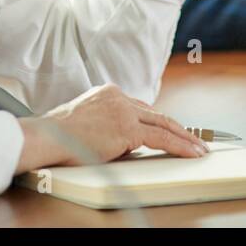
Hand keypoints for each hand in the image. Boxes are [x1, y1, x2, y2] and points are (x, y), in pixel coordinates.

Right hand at [16, 85, 207, 171]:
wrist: (46, 137)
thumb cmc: (57, 136)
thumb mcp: (84, 123)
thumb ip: (105, 126)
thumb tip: (121, 142)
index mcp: (107, 93)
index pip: (139, 107)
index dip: (157, 121)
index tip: (170, 130)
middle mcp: (118, 97)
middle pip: (156, 113)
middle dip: (178, 128)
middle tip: (194, 138)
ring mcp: (124, 111)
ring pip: (164, 124)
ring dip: (184, 137)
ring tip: (198, 148)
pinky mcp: (127, 128)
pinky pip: (161, 137)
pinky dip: (179, 145)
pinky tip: (190, 152)